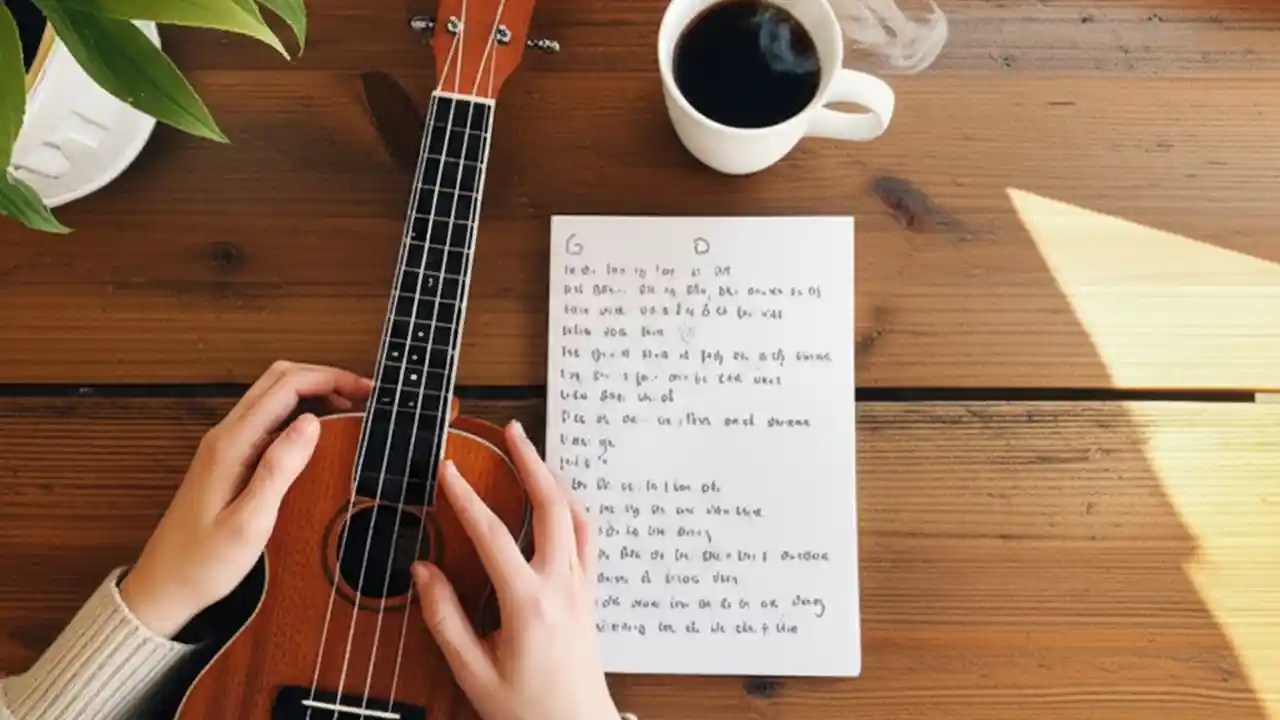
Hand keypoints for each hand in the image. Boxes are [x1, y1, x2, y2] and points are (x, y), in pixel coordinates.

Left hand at [120, 361, 371, 637]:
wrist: (163, 587)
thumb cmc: (203, 563)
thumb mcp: (249, 523)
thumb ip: (279, 469)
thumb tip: (311, 422)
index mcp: (231, 445)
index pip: (285, 387)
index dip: (329, 378)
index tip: (365, 390)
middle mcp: (225, 436)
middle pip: (277, 379)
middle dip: (324, 376)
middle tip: (363, 393)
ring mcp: (225, 446)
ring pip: (272, 395)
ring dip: (311, 390)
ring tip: (349, 407)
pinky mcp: (228, 459)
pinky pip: (267, 419)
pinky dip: (299, 412)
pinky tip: (319, 432)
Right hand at [413, 421, 617, 719]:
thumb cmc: (526, 709)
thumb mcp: (472, 671)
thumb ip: (444, 618)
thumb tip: (422, 570)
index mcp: (529, 604)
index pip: (493, 535)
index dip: (465, 498)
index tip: (446, 469)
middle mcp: (562, 586)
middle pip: (551, 506)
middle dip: (530, 462)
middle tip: (511, 431)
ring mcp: (582, 587)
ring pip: (575, 516)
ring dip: (554, 479)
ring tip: (532, 453)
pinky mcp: (590, 594)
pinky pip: (586, 537)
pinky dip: (571, 508)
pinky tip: (557, 499)